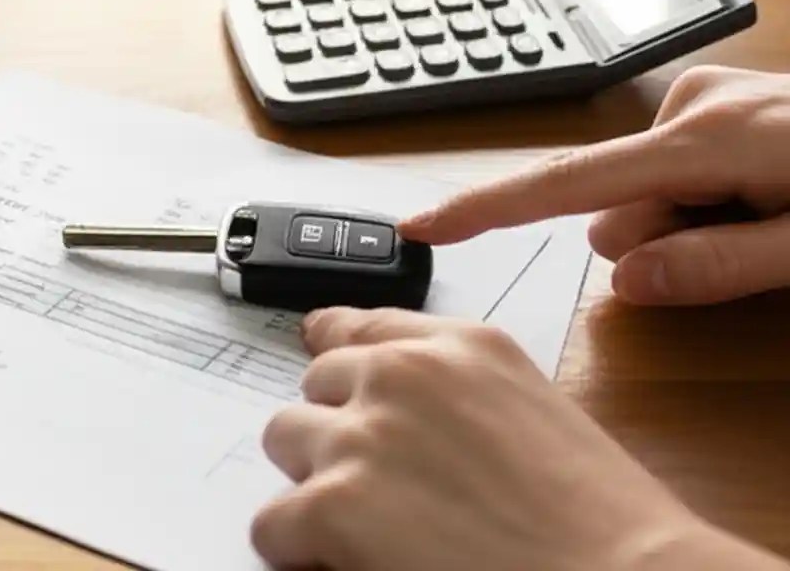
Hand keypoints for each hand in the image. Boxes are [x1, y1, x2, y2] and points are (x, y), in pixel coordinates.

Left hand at [251, 307, 788, 570]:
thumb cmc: (600, 520)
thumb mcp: (535, 411)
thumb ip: (457, 392)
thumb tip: (391, 406)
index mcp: (462, 346)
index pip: (362, 326)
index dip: (337, 351)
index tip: (322, 354)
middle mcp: (402, 375)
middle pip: (316, 384)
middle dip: (334, 428)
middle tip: (374, 483)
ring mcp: (361, 435)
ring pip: (284, 439)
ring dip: (312, 479)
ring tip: (365, 523)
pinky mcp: (332, 504)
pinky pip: (272, 521)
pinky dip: (296, 546)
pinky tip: (341, 560)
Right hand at [398, 65, 789, 304]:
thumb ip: (715, 267)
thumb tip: (625, 277)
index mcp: (704, 141)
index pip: (566, 185)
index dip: (486, 207)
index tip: (422, 223)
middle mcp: (690, 110)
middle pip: (615, 208)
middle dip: (660, 241)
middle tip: (746, 248)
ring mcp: (704, 103)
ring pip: (649, 197)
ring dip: (691, 224)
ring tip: (768, 219)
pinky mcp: (718, 106)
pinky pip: (675, 173)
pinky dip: (706, 200)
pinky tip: (764, 195)